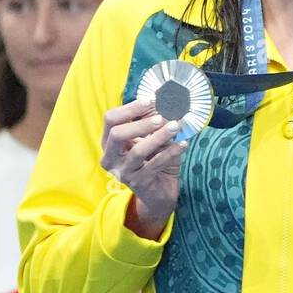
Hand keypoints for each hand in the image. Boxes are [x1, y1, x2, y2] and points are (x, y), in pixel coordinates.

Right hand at [100, 98, 186, 237]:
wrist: (159, 192)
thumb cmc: (154, 160)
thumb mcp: (152, 138)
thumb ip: (152, 122)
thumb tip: (162, 101)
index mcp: (109, 142)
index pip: (110, 120)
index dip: (129, 108)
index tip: (150, 100)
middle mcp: (110, 158)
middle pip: (117, 134)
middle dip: (141, 123)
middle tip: (161, 117)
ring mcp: (122, 172)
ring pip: (138, 151)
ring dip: (159, 136)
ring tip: (176, 126)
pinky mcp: (138, 183)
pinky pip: (154, 164)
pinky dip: (170, 152)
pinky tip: (183, 144)